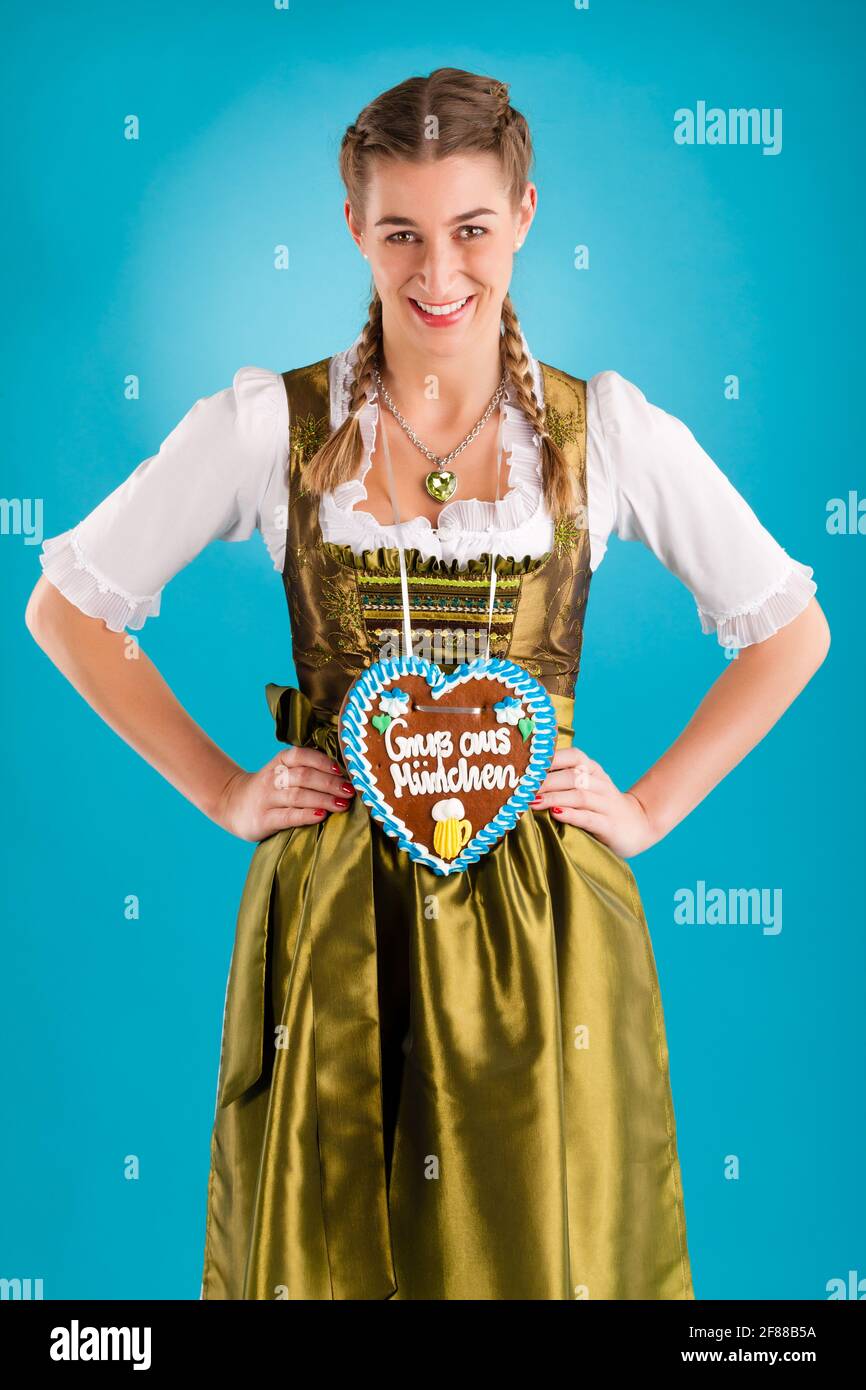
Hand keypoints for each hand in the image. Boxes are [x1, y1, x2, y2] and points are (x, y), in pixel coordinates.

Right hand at [215, 747, 354, 841]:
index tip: (341, 770)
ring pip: (297, 796)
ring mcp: (266, 799)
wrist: (232, 804)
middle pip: (303, 776)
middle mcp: (272, 778)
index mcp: (279, 762)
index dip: (322, 762)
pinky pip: (288, 816)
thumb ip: (306, 769)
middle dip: (329, 783)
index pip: (301, 756)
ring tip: (342, 804)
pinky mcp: (263, 819)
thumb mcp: (282, 772)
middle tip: (350, 791)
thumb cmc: (269, 788)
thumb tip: (345, 773)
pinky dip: (306, 815)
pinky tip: (321, 816)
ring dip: (323, 799)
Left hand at [529, 746, 657, 857]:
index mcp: (593, 770)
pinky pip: (589, 817)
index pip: (572, 756)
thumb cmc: (599, 807)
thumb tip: (523, 779)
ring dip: (553, 797)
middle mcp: (601, 783)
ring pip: (579, 795)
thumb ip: (561, 781)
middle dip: (543, 781)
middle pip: (571, 776)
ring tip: (531, 801)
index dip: (549, 759)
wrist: (638, 826)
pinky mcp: (610, 825)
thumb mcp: (584, 788)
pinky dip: (571, 814)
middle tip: (519, 788)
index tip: (523, 766)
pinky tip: (555, 814)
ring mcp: (607, 803)